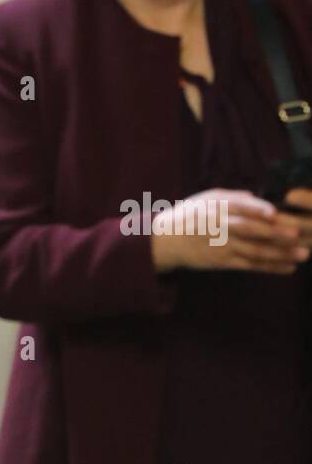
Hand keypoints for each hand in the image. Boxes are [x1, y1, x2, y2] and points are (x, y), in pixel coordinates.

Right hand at [150, 187, 311, 275]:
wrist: (166, 240)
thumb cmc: (189, 214)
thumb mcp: (206, 198)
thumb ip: (232, 196)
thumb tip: (256, 197)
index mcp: (217, 206)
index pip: (239, 206)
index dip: (257, 209)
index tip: (275, 212)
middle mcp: (220, 226)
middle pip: (251, 230)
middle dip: (276, 232)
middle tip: (299, 233)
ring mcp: (222, 246)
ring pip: (255, 251)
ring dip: (281, 253)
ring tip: (303, 254)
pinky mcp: (223, 262)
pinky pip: (250, 265)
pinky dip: (270, 267)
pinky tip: (288, 267)